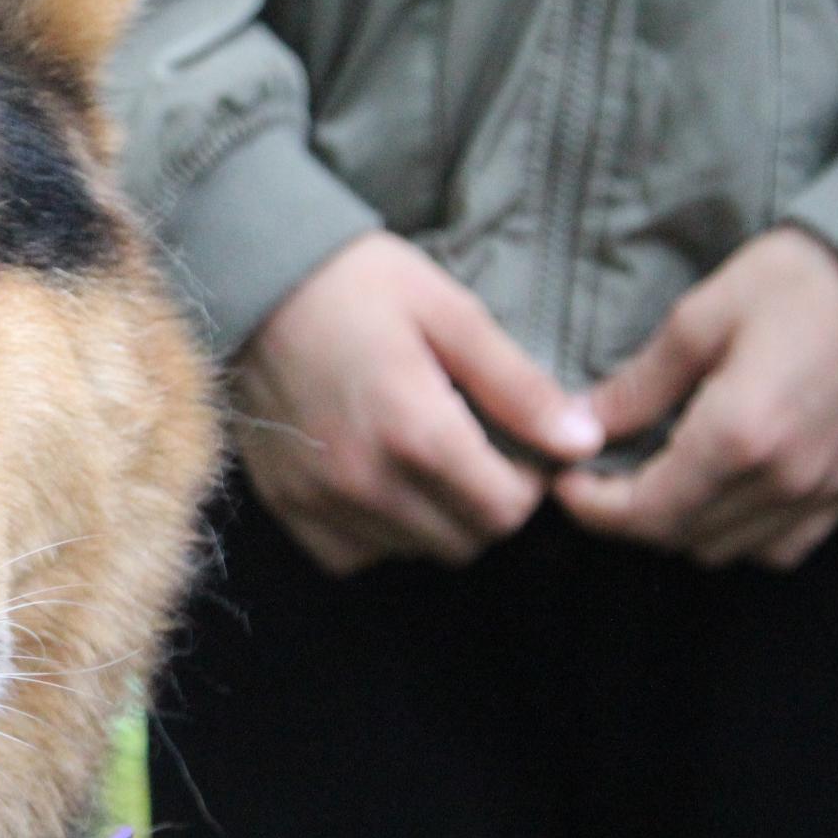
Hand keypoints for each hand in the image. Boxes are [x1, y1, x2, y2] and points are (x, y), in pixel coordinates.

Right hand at [233, 232, 604, 575]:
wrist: (253, 281)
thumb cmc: (359, 285)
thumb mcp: (452, 314)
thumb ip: (518, 387)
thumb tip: (583, 442)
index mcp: (416, 431)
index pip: (506, 511)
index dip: (527, 483)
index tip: (515, 446)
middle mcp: (366, 480)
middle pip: (464, 542)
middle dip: (484, 504)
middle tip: (472, 451)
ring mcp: (319, 498)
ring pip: (411, 552)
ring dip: (432, 519)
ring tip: (421, 461)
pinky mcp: (284, 503)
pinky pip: (349, 556)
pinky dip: (375, 532)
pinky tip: (375, 482)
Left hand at [555, 227, 837, 568]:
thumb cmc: (798, 283)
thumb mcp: (699, 319)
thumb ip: (638, 386)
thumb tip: (582, 426)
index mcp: (738, 438)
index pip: (644, 514)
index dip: (592, 509)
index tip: (566, 481)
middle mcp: (783, 480)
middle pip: (679, 538)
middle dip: (626, 517)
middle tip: (600, 476)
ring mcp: (823, 490)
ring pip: (727, 550)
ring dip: (679, 527)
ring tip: (655, 480)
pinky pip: (782, 547)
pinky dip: (740, 534)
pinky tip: (720, 493)